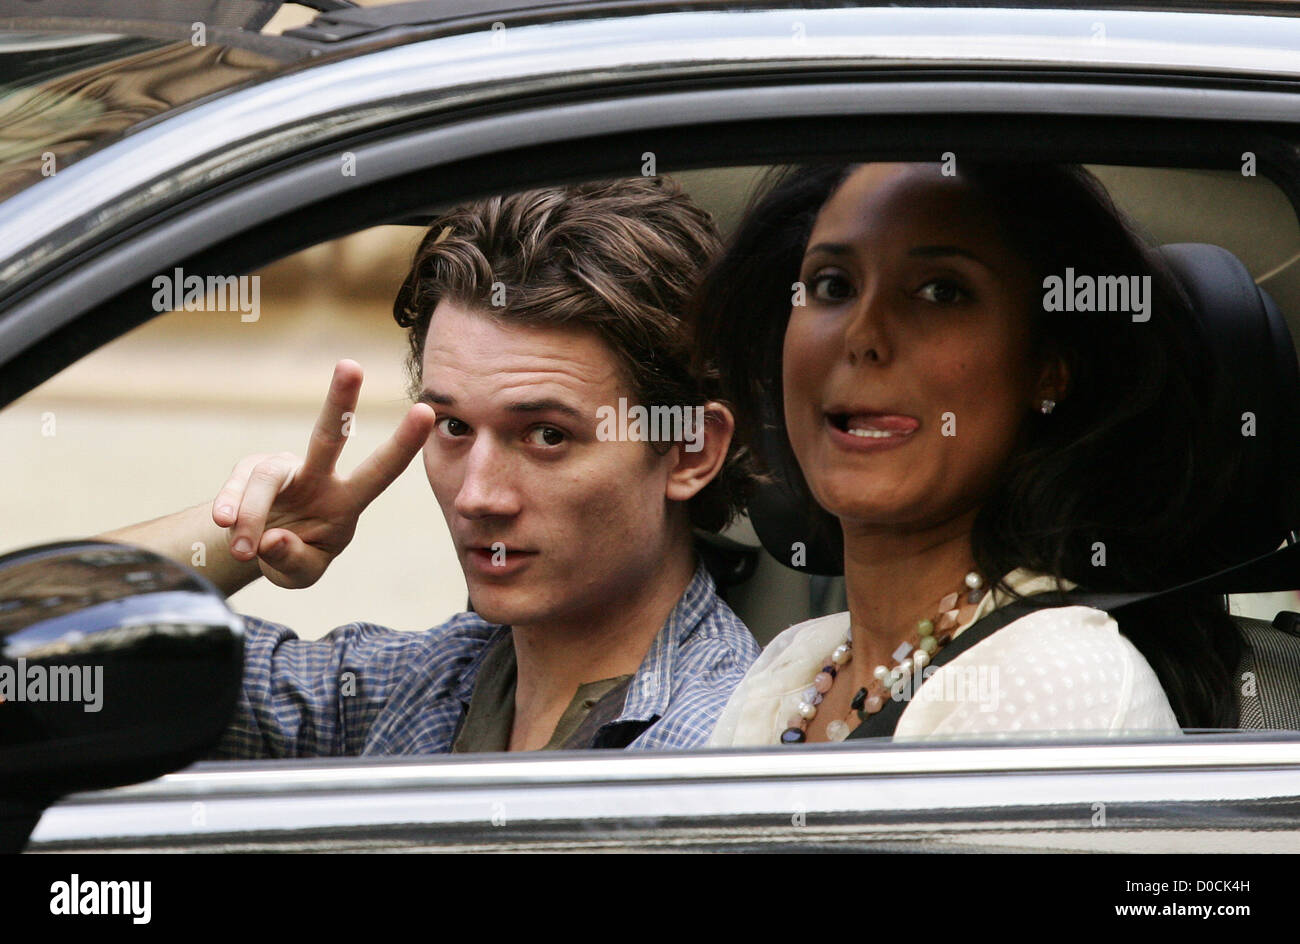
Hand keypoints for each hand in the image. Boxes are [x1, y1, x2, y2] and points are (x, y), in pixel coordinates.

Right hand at [211, 359, 435, 588]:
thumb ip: (293, 560)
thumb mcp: (301, 575)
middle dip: (340, 400)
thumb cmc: (295, 557)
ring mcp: (283, 470)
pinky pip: (236, 486)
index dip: (403, 444)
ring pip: (266, 479)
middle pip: (328, 435)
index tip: (427, 412)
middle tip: (352, 366)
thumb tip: (271, 540)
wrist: (256, 549)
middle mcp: (318, 477)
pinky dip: (230, 506)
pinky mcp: (249, 470)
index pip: (381, 471)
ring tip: (245, 549)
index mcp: (347, 501)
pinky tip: (224, 522)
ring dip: (252, 516)